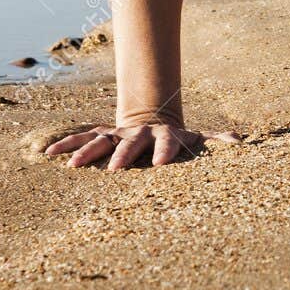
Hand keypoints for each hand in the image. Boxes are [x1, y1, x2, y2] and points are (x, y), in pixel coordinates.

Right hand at [44, 121, 242, 169]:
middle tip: (116, 171)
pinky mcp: (103, 135)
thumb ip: (218, 142)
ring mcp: (120, 133)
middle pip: (132, 143)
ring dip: (88, 152)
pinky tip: (48, 153)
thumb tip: (240, 143)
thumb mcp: (200, 139)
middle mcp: (140, 133)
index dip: (166, 152)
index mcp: (166, 135)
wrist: (155, 119)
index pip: (168, 142)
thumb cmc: (180, 139)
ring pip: (102, 140)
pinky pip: (82, 138)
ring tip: (72, 167)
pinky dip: (66, 144)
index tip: (161, 166)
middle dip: (124, 155)